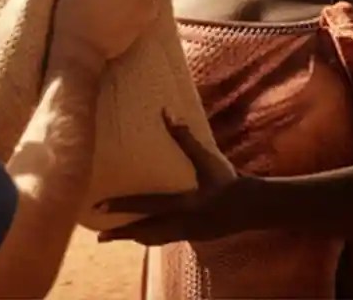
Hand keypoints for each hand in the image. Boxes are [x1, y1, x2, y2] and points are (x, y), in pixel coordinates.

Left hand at [96, 112, 243, 245]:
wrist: (254, 208)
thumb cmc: (229, 181)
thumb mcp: (208, 160)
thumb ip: (186, 139)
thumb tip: (167, 113)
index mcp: (185, 205)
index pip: (147, 206)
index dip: (122, 206)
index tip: (98, 207)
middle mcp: (183, 224)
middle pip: (145, 232)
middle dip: (121, 234)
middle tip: (98, 238)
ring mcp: (188, 235)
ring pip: (154, 239)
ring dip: (133, 237)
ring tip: (114, 237)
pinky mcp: (192, 238)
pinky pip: (165, 239)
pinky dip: (150, 237)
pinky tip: (142, 234)